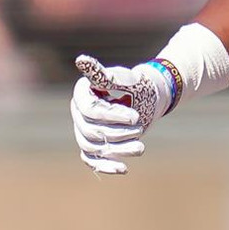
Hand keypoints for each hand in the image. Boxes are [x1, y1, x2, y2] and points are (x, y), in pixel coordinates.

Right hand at [71, 54, 175, 175]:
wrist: (148, 98)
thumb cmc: (137, 85)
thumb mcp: (123, 79)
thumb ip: (103, 75)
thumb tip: (80, 60)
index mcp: (82, 95)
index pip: (91, 111)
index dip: (113, 116)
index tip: (136, 116)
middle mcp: (79, 114)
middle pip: (91, 131)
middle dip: (118, 133)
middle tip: (141, 129)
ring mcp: (85, 131)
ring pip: (93, 147)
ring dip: (118, 150)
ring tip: (141, 148)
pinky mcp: (94, 145)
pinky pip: (92, 161)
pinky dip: (106, 166)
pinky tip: (123, 169)